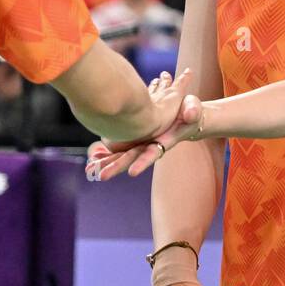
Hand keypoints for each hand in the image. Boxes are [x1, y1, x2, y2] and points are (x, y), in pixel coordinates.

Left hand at [85, 70, 202, 180]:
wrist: (184, 118)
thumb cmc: (189, 112)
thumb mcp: (193, 109)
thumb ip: (193, 110)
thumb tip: (191, 113)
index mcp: (164, 141)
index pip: (153, 153)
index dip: (143, 162)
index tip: (132, 173)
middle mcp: (151, 145)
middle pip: (133, 158)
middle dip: (118, 167)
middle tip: (102, 176)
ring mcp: (142, 143)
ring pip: (123, 156)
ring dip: (109, 163)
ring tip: (91, 170)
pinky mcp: (136, 140)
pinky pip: (120, 149)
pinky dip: (107, 154)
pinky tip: (93, 159)